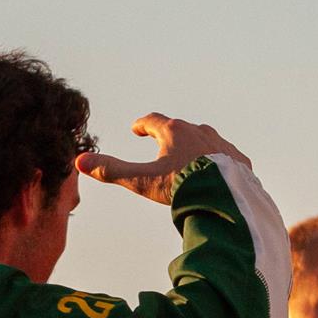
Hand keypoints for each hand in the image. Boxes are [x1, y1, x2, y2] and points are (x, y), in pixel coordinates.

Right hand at [76, 113, 251, 202]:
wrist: (225, 196)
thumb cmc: (181, 186)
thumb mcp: (142, 180)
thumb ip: (112, 171)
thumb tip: (78, 161)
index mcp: (174, 131)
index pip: (153, 121)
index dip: (142, 125)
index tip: (137, 129)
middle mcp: (199, 131)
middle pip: (180, 129)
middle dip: (169, 135)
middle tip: (162, 142)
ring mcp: (221, 143)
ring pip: (205, 140)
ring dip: (195, 146)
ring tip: (190, 158)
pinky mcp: (239, 159)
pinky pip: (226, 156)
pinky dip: (218, 161)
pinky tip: (216, 172)